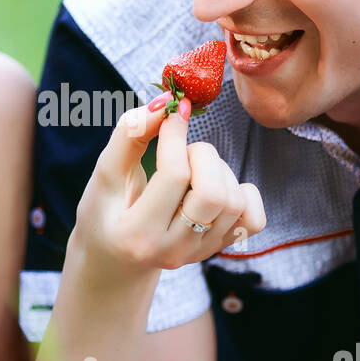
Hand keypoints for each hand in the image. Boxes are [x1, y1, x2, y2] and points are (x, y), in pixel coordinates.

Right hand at [71, 94, 265, 277]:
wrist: (116, 258)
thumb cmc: (106, 211)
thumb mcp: (105, 174)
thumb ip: (130, 135)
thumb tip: (166, 102)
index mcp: (136, 234)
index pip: (174, 176)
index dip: (176, 134)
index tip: (171, 112)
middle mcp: (172, 251)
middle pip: (213, 194)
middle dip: (202, 155)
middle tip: (183, 151)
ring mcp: (199, 253)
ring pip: (234, 202)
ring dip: (219, 170)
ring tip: (194, 169)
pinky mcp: (218, 248)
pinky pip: (254, 219)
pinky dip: (243, 194)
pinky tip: (218, 187)